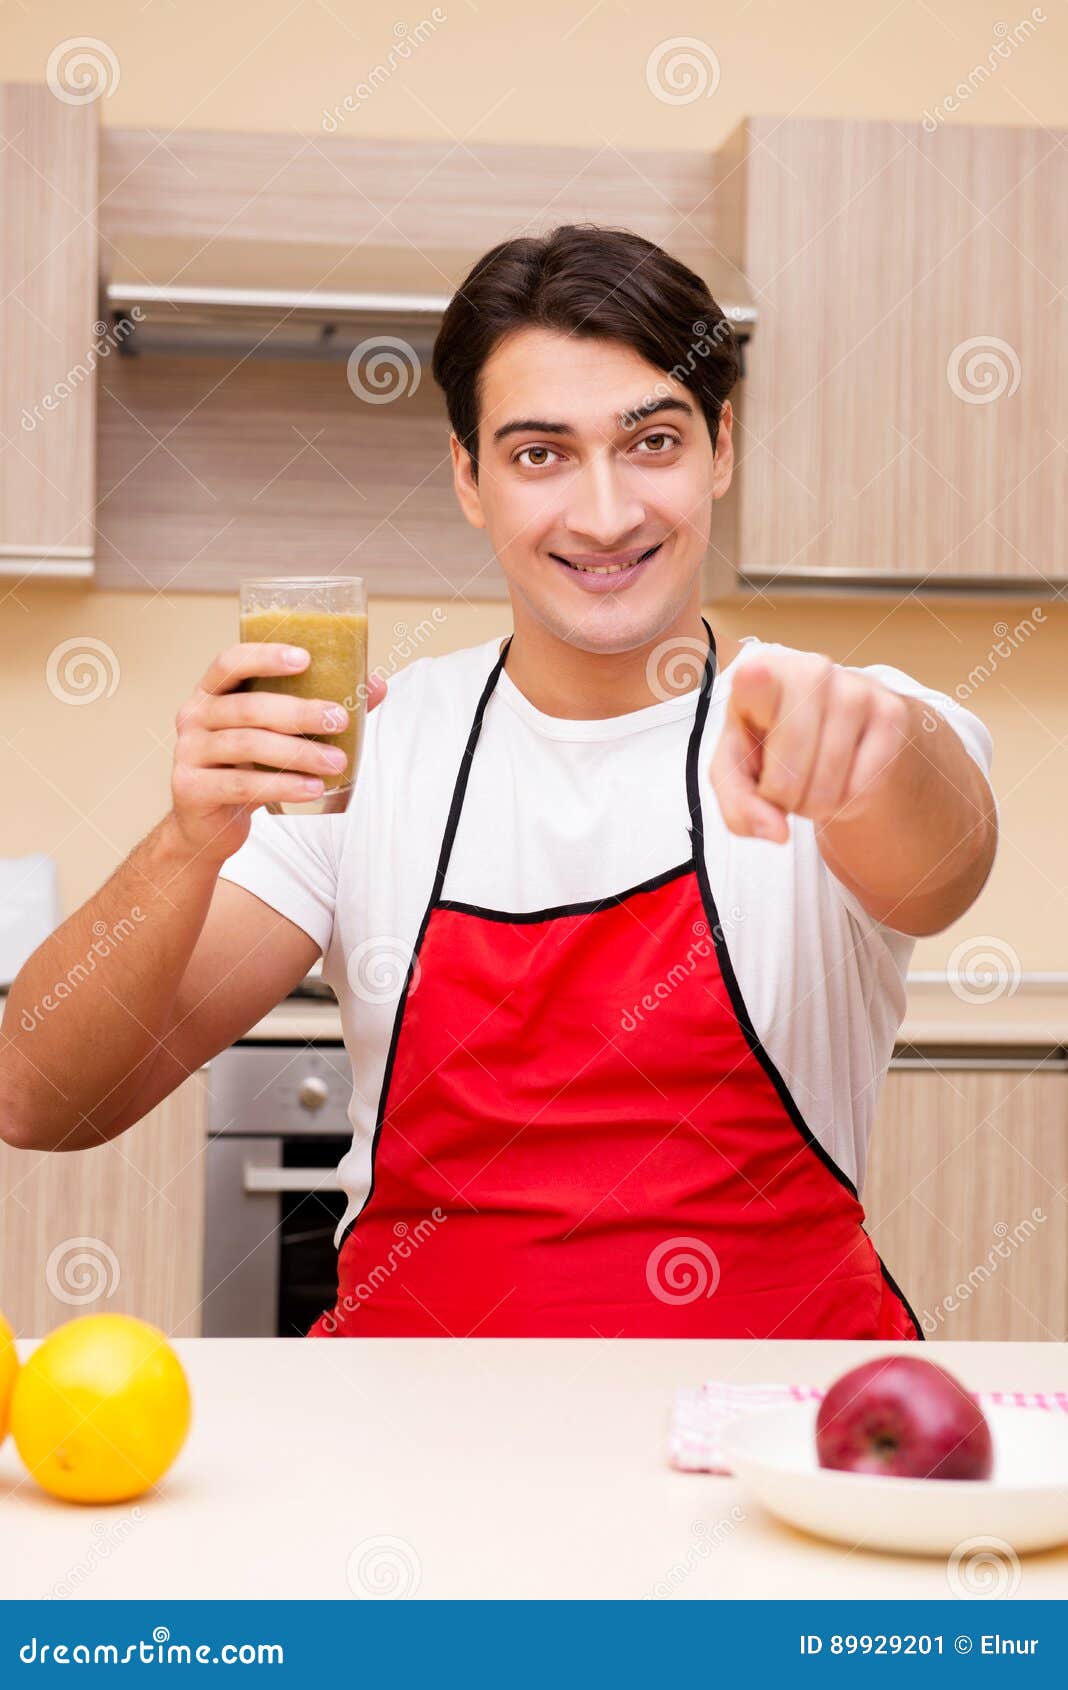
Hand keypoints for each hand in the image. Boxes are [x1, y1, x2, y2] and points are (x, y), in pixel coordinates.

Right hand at [170, 643, 386, 860]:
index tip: (305, 659)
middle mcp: (194, 716)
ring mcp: (188, 752)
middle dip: (299, 712)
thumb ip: (319, 708)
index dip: (265, 656)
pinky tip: (312, 788)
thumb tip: (375, 685)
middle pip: (248, 706)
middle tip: (340, 720)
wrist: (206, 823)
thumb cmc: (245, 768)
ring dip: (298, 753)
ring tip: (337, 762)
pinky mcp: (192, 788)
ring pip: (248, 745)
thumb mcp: (276, 736)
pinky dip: (282, 786)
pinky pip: (242, 784)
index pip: (231, 662)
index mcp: (212, 692)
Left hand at [710, 651, 911, 842]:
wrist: (834, 731)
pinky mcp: (892, 713)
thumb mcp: (738, 775)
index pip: (755, 679)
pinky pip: (863, 787)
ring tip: (810, 785)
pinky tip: (840, 781)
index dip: (755, 684)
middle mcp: (810, 671)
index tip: (755, 675)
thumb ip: (739, 806)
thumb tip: (776, 832)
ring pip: (827, 784)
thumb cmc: (772, 748)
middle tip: (782, 789)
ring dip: (814, 806)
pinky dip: (847, 803)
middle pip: (788, 769)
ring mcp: (855, 689)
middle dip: (782, 800)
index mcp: (760, 675)